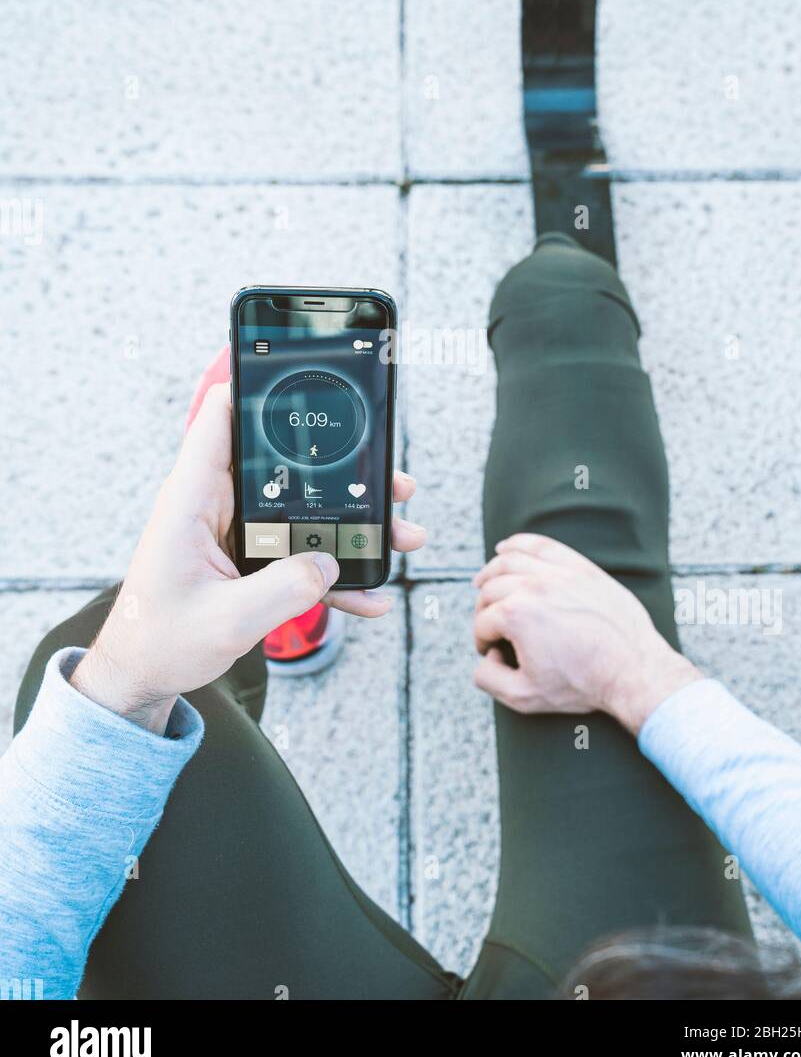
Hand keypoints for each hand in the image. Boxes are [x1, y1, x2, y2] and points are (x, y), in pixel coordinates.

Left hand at [72, 383, 425, 733]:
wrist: (142, 676)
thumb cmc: (160, 641)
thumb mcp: (225, 621)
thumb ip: (282, 591)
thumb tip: (329, 564)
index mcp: (193, 499)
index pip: (219, 420)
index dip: (256, 390)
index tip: (306, 380)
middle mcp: (216, 504)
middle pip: (285, 466)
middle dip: (344, 472)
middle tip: (393, 483)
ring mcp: (237, 531)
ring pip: (305, 510)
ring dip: (354, 524)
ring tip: (402, 535)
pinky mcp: (252, 559)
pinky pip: (302, 554)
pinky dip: (337, 570)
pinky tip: (372, 594)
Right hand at [472, 533, 700, 733]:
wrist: (633, 671)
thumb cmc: (583, 684)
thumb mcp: (525, 696)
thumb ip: (490, 680)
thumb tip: (485, 659)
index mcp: (517, 614)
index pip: (484, 622)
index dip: (481, 640)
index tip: (490, 652)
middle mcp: (534, 586)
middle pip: (491, 589)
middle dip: (482, 609)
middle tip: (488, 626)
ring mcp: (559, 573)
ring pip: (511, 560)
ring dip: (491, 571)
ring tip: (482, 582)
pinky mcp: (581, 568)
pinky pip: (543, 546)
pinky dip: (520, 543)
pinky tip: (506, 547)